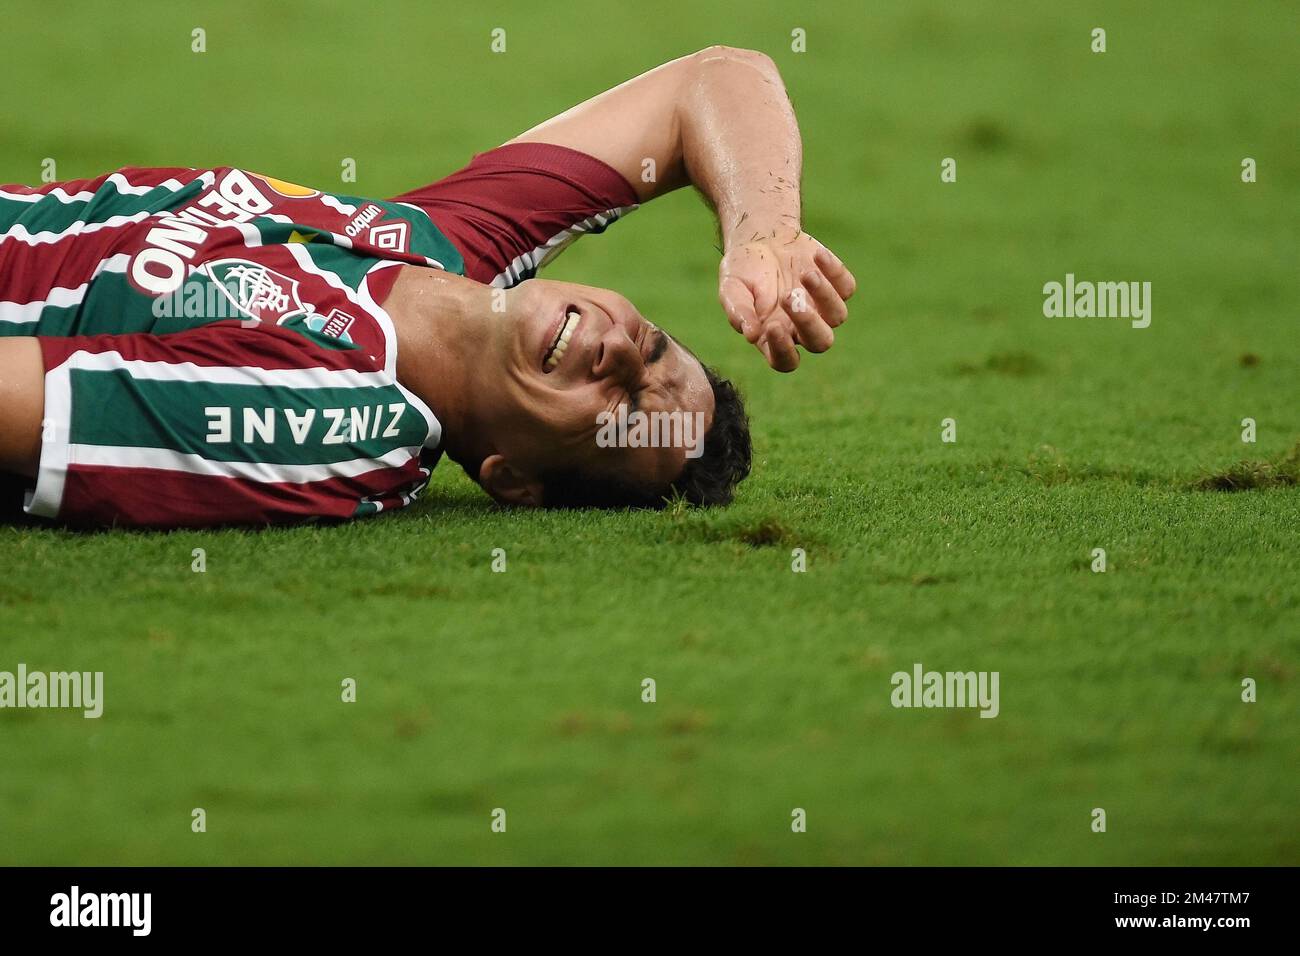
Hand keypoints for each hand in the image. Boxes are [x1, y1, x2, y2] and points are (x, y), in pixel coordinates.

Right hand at [718, 229, 856, 371]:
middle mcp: (800, 327)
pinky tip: (816, 255)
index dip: (782, 349)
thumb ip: (738, 311)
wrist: (761, 238)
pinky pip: (846, 287)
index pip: (785, 360)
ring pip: (838, 316)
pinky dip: (834, 272)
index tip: (772, 325)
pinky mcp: (836, 285)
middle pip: (820, 343)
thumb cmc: (743, 270)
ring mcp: (821, 308)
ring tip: (805, 274)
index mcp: (774, 337)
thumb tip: (750, 334)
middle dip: (809, 323)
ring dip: (823, 296)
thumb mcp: (731, 287)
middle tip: (789, 297)